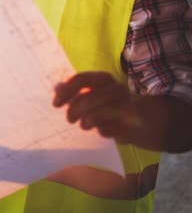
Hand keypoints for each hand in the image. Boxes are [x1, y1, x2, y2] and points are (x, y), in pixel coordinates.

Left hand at [54, 71, 191, 152]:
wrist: (158, 120)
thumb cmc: (119, 106)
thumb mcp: (99, 93)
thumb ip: (79, 91)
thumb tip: (55, 87)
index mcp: (105, 80)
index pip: (82, 79)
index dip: (66, 91)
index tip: (56, 103)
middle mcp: (117, 91)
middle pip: (90, 97)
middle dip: (75, 109)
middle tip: (69, 119)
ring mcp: (128, 108)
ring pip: (101, 114)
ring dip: (89, 121)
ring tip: (85, 125)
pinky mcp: (135, 127)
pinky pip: (112, 131)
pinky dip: (105, 132)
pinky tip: (107, 131)